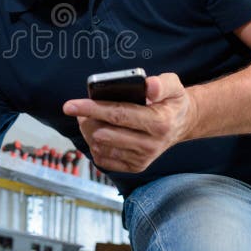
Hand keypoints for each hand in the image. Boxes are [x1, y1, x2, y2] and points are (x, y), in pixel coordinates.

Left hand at [62, 73, 196, 173]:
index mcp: (159, 123)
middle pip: (104, 133)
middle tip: (80, 107)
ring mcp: (142, 159)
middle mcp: (150, 145)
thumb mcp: (174, 85)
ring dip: (88, 131)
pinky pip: (102, 158)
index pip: (118, 115)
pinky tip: (98, 131)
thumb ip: (162, 84)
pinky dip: (94, 144)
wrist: (181, 124)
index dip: (92, 109)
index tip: (69, 106)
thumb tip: (148, 86)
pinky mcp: (135, 167)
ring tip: (89, 117)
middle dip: (86, 119)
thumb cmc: (171, 101)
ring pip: (100, 146)